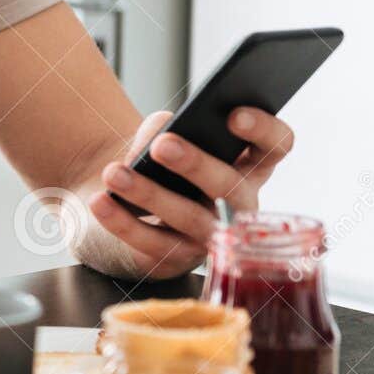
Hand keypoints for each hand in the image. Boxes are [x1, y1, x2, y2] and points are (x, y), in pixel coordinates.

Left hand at [87, 106, 294, 279]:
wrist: (115, 202)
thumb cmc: (151, 163)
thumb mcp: (158, 136)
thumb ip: (165, 129)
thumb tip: (161, 137)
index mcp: (246, 166)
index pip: (274, 146)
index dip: (263, 130)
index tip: (233, 114)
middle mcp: (237, 205)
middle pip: (230, 186)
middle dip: (196, 164)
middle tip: (163, 144)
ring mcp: (210, 236)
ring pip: (190, 218)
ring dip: (149, 194)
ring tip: (114, 173)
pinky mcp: (174, 259)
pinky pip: (150, 243)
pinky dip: (121, 221)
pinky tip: (100, 202)